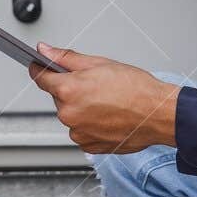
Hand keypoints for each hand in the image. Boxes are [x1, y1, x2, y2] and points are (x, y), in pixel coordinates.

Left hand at [28, 45, 180, 153]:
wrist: (158, 114)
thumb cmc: (136, 88)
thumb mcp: (99, 63)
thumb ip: (66, 58)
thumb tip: (44, 50)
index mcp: (69, 90)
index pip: (40, 77)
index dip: (39, 69)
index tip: (38, 65)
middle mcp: (69, 114)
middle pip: (59, 97)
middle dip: (71, 89)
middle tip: (95, 84)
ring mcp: (78, 132)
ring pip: (71, 115)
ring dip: (81, 108)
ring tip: (106, 102)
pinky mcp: (88, 146)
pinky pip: (81, 131)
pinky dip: (90, 124)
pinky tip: (108, 116)